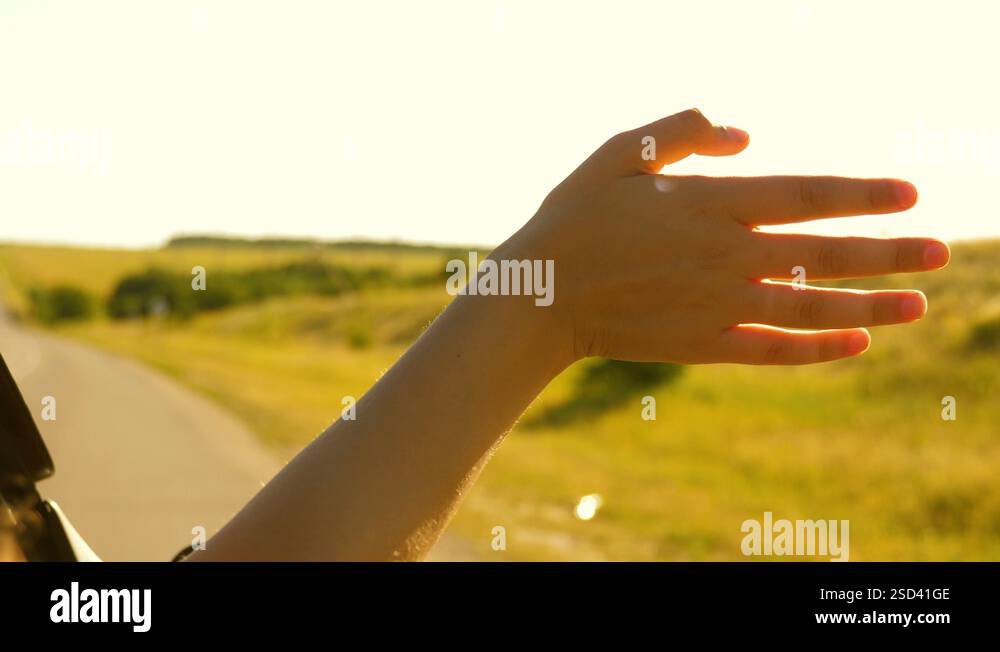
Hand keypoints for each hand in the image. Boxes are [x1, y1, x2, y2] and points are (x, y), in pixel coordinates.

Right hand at [501, 109, 948, 364]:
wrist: (538, 297)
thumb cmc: (572, 219)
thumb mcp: (617, 152)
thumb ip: (681, 132)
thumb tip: (745, 136)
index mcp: (708, 203)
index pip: (806, 195)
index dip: (862, 194)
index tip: (910, 195)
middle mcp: (725, 255)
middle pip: (824, 253)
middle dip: (889, 252)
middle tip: (942, 253)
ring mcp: (717, 305)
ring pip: (809, 305)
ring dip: (870, 306)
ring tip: (920, 305)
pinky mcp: (702, 345)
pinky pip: (772, 350)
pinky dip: (816, 348)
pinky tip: (854, 344)